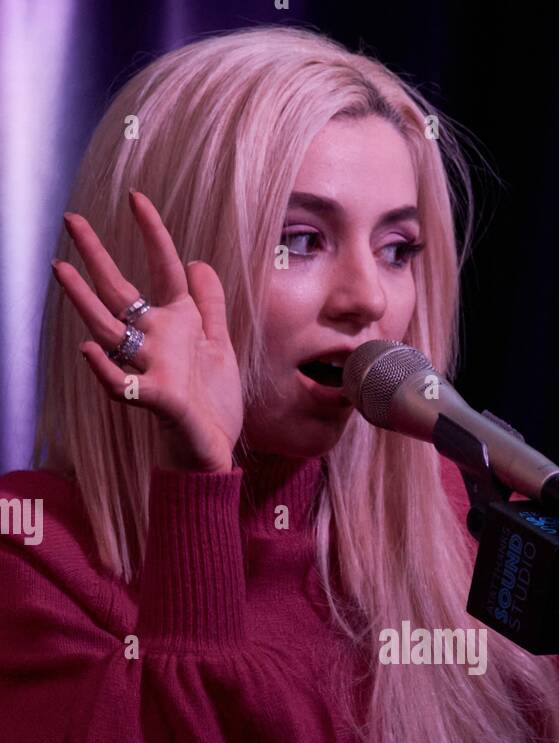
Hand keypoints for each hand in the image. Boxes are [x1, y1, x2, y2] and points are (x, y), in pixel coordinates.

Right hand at [52, 190, 243, 471]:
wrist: (216, 451)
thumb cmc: (213, 403)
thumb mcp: (219, 345)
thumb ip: (209, 305)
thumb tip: (198, 261)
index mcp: (177, 324)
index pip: (163, 269)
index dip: (152, 234)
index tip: (136, 197)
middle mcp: (157, 340)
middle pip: (120, 292)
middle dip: (96, 257)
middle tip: (71, 221)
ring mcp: (152, 367)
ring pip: (111, 331)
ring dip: (84, 302)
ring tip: (61, 270)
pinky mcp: (157, 400)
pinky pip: (124, 384)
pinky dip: (106, 369)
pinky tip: (88, 349)